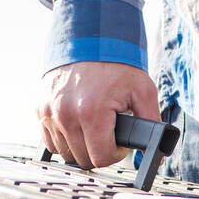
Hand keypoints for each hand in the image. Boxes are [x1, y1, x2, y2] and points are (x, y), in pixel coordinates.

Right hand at [38, 61, 160, 168]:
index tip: (119, 141)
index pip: (101, 158)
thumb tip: (158, 154)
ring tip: (94, 126)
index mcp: (91, 113)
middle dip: (100, 149)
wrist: (90, 38)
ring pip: (66, 153)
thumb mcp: (143, 91)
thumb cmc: (117, 65)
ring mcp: (49, 112)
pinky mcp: (39, 109)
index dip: (115, 153)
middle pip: (83, 159)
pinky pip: (50, 141)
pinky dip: (64, 138)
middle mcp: (65, 115)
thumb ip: (151, 124)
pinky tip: (78, 124)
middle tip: (109, 132)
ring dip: (82, 145)